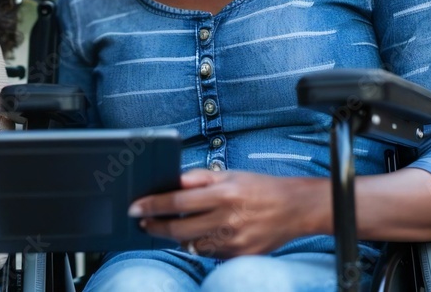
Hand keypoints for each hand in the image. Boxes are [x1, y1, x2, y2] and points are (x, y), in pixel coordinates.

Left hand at [128, 169, 325, 257]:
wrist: (294, 209)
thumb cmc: (259, 188)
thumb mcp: (229, 174)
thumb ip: (197, 178)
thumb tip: (170, 183)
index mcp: (223, 194)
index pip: (177, 201)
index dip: (152, 205)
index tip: (135, 208)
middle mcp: (227, 219)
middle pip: (179, 228)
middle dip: (156, 226)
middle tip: (144, 223)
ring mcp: (233, 241)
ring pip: (191, 245)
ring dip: (175, 237)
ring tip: (168, 228)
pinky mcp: (239, 256)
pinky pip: (208, 254)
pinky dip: (197, 245)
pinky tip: (195, 236)